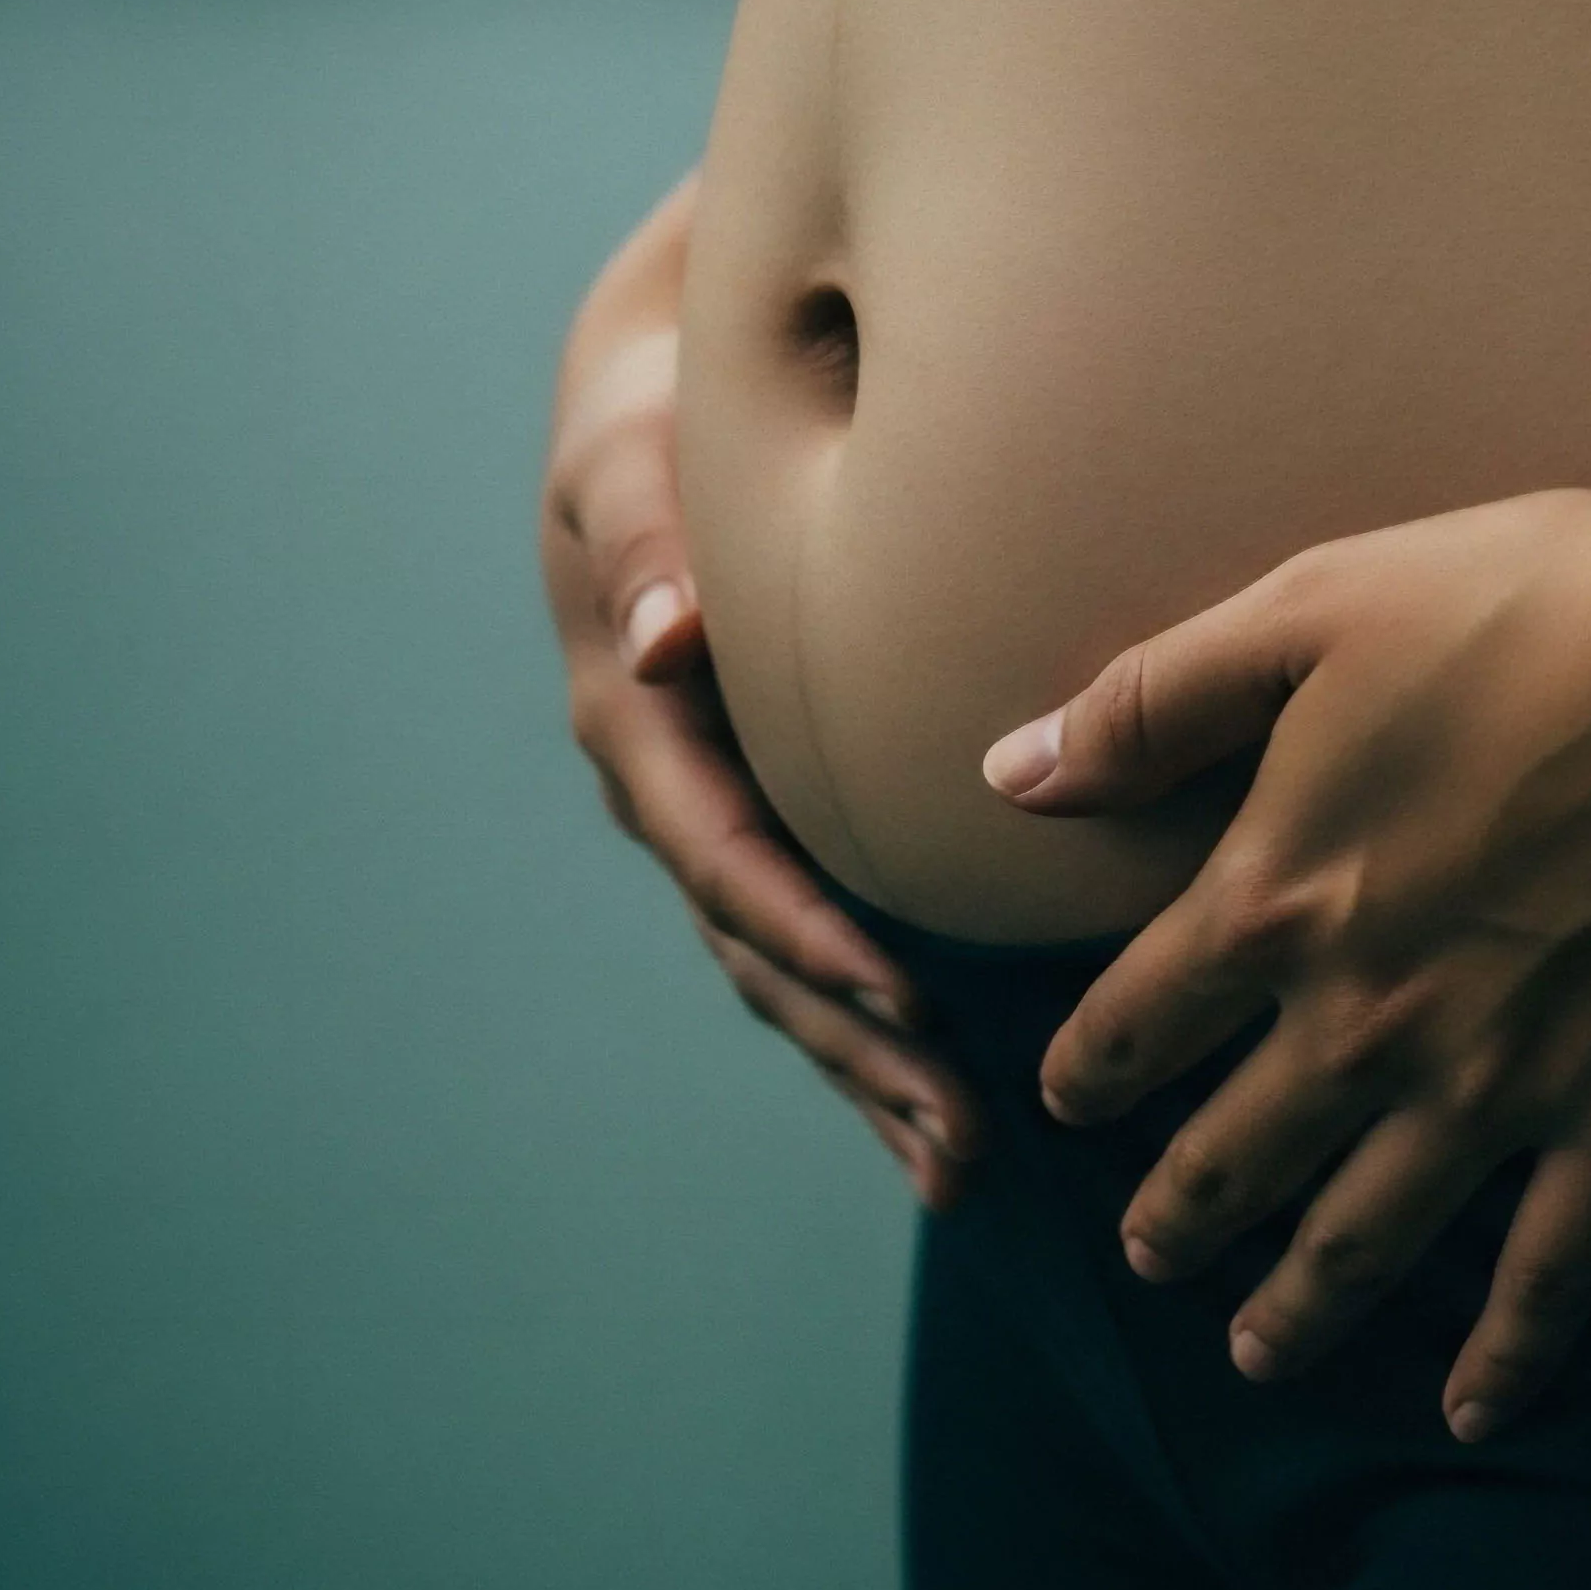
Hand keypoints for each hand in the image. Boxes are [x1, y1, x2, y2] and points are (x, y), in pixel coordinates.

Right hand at [542, 207, 977, 1208]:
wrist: (650, 421)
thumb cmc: (647, 432)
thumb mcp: (624, 470)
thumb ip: (643, 546)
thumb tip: (664, 642)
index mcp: (643, 735)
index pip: (729, 861)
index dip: (808, 935)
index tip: (901, 996)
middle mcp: (679, 804)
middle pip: (769, 959)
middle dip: (860, 1055)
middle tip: (961, 1142)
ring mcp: (724, 829)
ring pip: (795, 980)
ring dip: (874, 1075)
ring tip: (966, 1168)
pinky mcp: (775, 831)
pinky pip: (824, 947)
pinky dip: (880, 1030)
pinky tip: (958, 1102)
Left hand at [993, 488, 1590, 1441]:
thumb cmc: (1542, 603)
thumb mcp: (1315, 607)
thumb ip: (1152, 701)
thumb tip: (999, 773)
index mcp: (1277, 896)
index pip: (1140, 1016)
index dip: (1091, 1067)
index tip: (1067, 1103)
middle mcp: (1364, 1022)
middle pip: (1237, 1152)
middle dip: (1178, 1213)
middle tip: (1147, 1258)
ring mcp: (1496, 1089)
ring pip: (1364, 1235)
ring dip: (1296, 1305)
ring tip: (1257, 1352)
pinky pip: (1549, 1275)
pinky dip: (1504, 1358)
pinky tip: (1472, 1411)